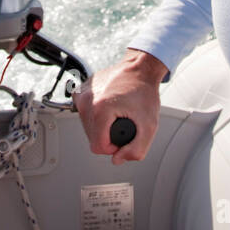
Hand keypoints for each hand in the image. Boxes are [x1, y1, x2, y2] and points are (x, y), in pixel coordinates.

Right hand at [73, 49, 168, 164]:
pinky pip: (84, 114)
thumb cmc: (144, 92)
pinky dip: (96, 116)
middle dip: (108, 136)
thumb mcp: (149, 126)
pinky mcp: (80, 91)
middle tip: (123, 121)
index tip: (124, 135)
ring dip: (102, 127)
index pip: (98, 147)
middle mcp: (86, 101)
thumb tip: (117, 159)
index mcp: (100, 110)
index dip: (114, 147)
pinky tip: (108, 108)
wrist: (140, 69)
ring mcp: (81, 95)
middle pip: (91, 138)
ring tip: (116, 113)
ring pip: (87, 127)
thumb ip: (136, 150)